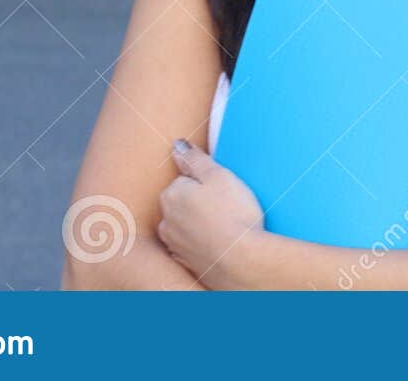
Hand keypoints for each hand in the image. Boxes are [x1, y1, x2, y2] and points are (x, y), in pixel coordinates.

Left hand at [157, 139, 264, 288]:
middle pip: (182, 203)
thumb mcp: (218, 175)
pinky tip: (219, 244)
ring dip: (199, 225)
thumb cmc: (233, 214)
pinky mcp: (185, 264)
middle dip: (198, 203)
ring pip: (185, 226)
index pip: (184, 180)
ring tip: (225, 226)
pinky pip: (191, 247)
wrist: (241, 262)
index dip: (206, 182)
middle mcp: (166, 221)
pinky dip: (201, 244)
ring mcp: (174, 245)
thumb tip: (177, 144)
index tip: (223, 189)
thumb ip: (195, 158)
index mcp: (171, 195)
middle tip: (227, 206)